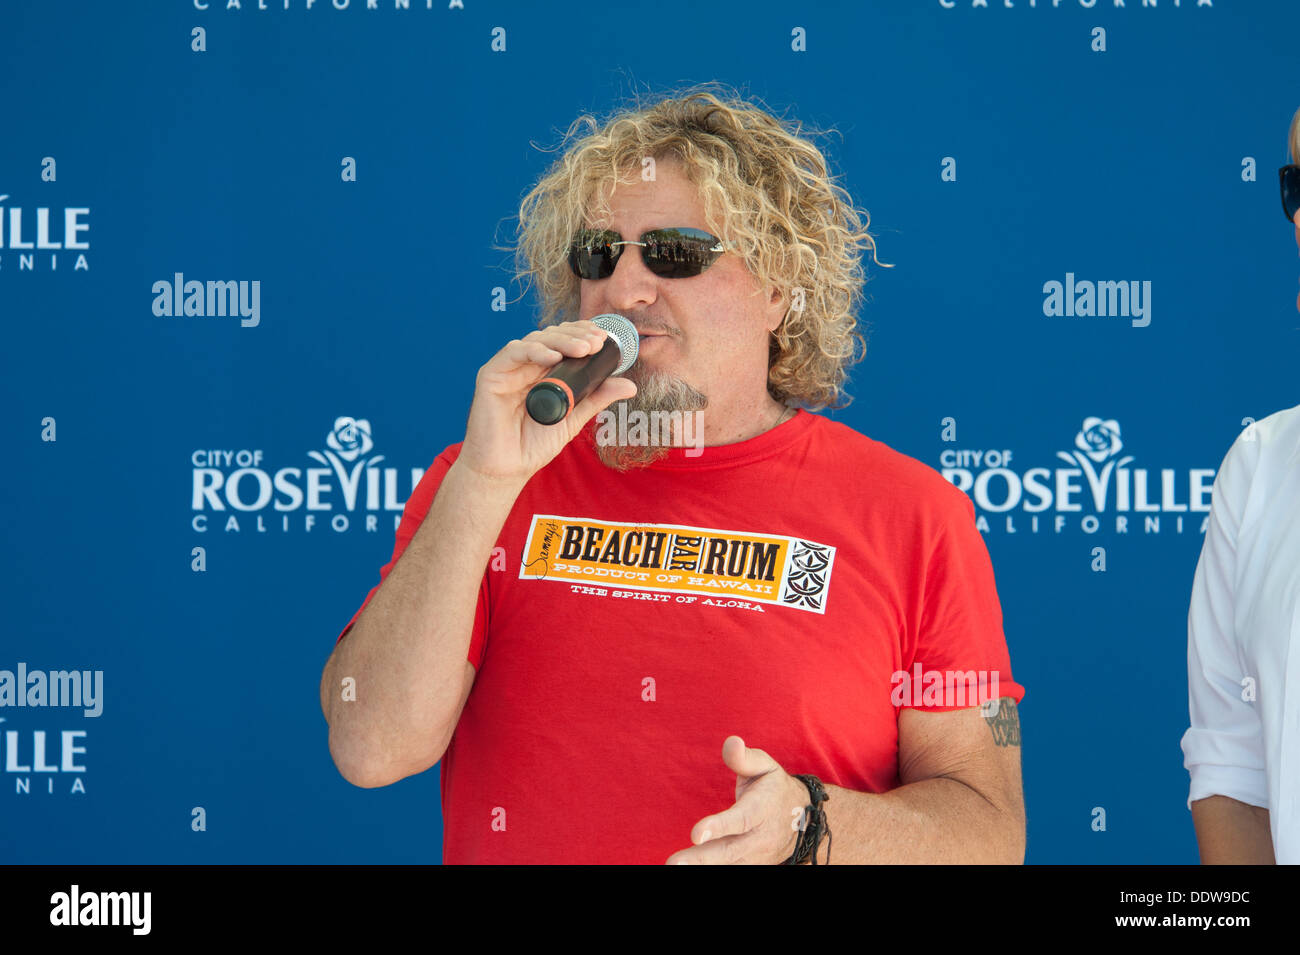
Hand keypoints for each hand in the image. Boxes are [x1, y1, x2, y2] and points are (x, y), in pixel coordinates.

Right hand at [457, 320, 636, 485]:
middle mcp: (525, 366)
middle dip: (576, 335)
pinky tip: (554, 357)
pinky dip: (535, 351)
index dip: (582, 335)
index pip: (563, 342)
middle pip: (550, 337)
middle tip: (597, 342)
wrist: (508, 469)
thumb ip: (597, 398)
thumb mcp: (574, 418)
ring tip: (584, 349)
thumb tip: (631, 385)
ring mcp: (508, 369)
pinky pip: (512, 353)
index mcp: (542, 371)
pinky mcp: (491, 375)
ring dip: (562, 341)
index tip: (604, 339)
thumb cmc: (534, 444)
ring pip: (535, 340)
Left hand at [666, 736, 811, 864]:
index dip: (719, 826)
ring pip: (729, 864)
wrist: (804, 822)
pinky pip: (730, 869)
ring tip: (674, 867)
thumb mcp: (765, 766)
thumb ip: (744, 758)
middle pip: (730, 850)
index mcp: (762, 808)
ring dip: (701, 868)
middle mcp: (760, 837)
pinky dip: (708, 870)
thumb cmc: (774, 788)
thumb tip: (731, 741)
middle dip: (702, 858)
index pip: (741, 819)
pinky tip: (688, 869)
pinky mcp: (750, 865)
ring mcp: (756, 856)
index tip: (696, 833)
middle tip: (674, 863)